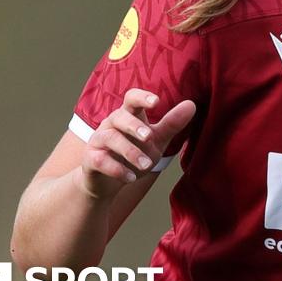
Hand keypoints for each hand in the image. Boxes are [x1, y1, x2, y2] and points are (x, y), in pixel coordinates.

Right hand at [75, 88, 195, 199]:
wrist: (107, 183)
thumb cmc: (134, 154)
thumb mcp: (156, 140)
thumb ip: (171, 124)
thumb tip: (191, 105)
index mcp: (128, 116)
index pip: (132, 98)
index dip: (142, 97)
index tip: (156, 101)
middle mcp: (111, 124)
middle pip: (119, 116)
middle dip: (134, 126)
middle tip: (149, 137)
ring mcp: (98, 141)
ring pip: (110, 138)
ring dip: (130, 152)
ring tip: (146, 165)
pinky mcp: (91, 160)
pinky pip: (100, 160)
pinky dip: (116, 169)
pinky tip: (131, 178)